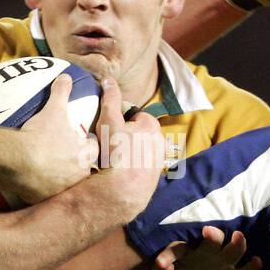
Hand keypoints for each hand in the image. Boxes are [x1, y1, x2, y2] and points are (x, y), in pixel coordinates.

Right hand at [15, 74, 100, 203]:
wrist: (19, 161)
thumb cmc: (40, 136)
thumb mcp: (53, 110)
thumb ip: (61, 92)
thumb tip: (65, 77)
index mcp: (84, 153)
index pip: (94, 148)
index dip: (88, 143)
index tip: (81, 140)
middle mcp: (79, 173)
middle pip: (84, 169)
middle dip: (78, 164)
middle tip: (65, 158)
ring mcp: (64, 188)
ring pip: (68, 184)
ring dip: (62, 178)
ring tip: (50, 172)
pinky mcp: (47, 198)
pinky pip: (48, 195)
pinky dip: (44, 190)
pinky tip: (36, 184)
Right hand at [88, 78, 165, 219]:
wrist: (123, 190)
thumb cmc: (116, 152)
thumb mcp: (109, 121)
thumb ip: (110, 99)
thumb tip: (108, 79)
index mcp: (152, 126)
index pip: (134, 115)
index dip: (120, 120)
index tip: (111, 129)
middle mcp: (160, 142)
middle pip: (139, 133)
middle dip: (127, 136)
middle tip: (110, 145)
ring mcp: (159, 161)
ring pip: (141, 151)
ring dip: (130, 152)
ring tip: (114, 161)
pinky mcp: (154, 178)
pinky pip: (142, 167)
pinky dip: (133, 168)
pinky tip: (121, 173)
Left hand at [152, 226, 261, 269]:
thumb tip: (162, 264)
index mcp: (187, 257)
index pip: (180, 247)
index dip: (174, 252)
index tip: (164, 263)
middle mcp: (207, 256)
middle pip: (213, 237)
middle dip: (213, 234)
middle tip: (209, 233)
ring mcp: (224, 266)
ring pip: (235, 247)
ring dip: (238, 241)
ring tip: (237, 238)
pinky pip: (249, 269)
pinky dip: (253, 265)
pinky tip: (254, 262)